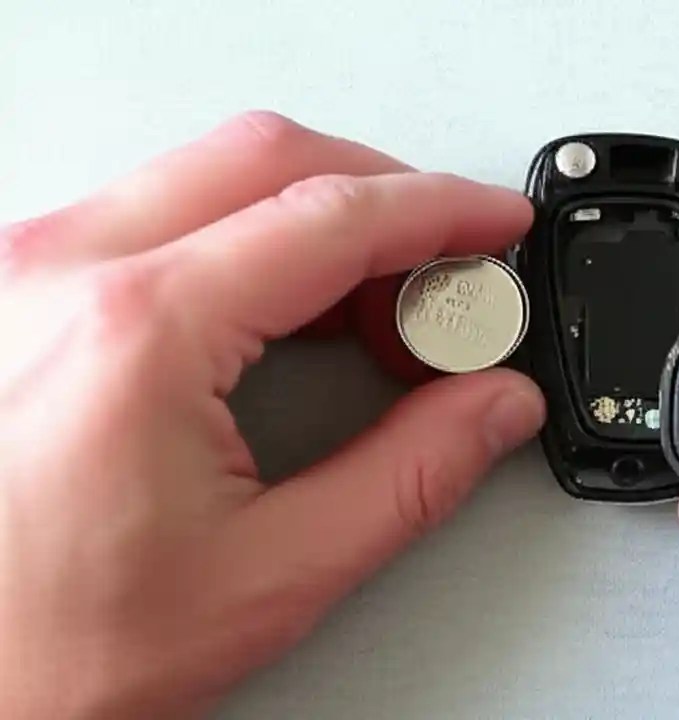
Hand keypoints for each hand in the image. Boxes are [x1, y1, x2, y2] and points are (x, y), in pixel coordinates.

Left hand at [0, 112, 544, 717]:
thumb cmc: (45, 653)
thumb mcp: (268, 575)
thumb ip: (409, 476)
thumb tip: (492, 408)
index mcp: (137, 333)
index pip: (332, 219)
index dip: (441, 211)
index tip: (496, 223)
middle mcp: (64, 275)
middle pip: (268, 159)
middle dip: (384, 196)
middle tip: (449, 269)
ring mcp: (26, 275)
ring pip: (209, 174)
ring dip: (315, 218)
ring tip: (376, 310)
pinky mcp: (17, 296)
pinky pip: (157, 213)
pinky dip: (247, 238)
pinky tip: (290, 308)